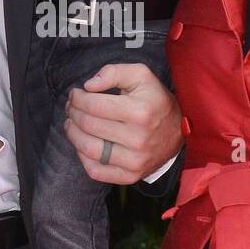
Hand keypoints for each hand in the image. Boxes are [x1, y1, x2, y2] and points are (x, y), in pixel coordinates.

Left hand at [64, 61, 182, 183]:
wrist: (178, 132)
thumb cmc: (155, 100)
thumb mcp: (141, 75)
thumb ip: (113, 72)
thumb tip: (88, 86)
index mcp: (140, 111)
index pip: (93, 105)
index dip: (77, 98)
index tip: (75, 94)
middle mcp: (138, 139)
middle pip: (88, 125)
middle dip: (73, 113)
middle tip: (71, 107)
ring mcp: (135, 161)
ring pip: (88, 149)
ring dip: (72, 134)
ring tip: (72, 124)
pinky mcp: (130, 176)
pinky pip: (95, 171)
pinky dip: (82, 157)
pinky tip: (83, 144)